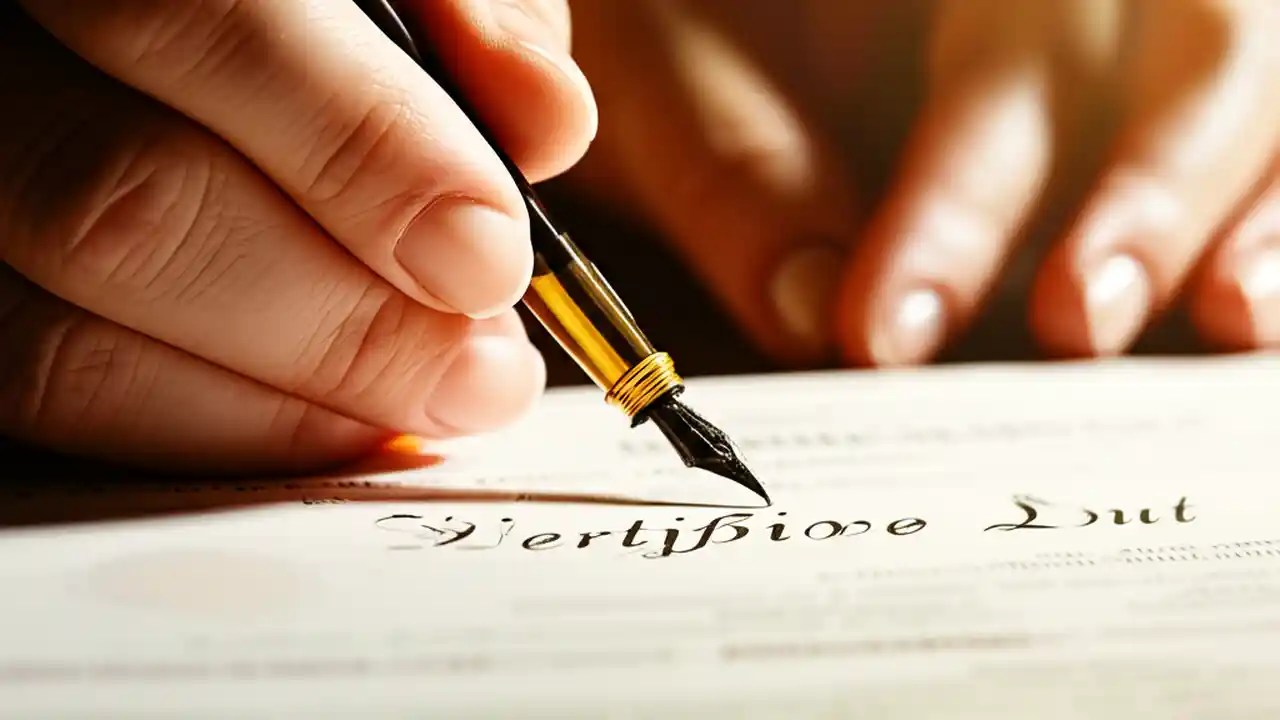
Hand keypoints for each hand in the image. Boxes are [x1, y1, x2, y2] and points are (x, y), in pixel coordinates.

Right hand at [0, 0, 595, 470]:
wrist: (150, 32)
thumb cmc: (301, 12)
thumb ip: (465, 9)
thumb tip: (546, 120)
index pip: (202, 21)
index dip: (363, 151)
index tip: (490, 256)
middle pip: (122, 208)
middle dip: (342, 324)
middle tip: (480, 371)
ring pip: (63, 339)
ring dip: (281, 405)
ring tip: (429, 402)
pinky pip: (44, 394)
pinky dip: (205, 428)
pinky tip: (325, 420)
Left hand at [568, 0, 1279, 365]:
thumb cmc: (673, 11)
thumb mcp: (661, 67)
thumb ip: (732, 167)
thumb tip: (813, 313)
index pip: (1010, 37)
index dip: (963, 189)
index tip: (888, 327)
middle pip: (1189, 31)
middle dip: (1148, 185)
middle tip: (1074, 325)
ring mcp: (1121, 21)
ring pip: (1248, 74)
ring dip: (1238, 199)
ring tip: (1225, 318)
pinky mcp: (1148, 86)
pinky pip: (1254, 135)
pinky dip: (1265, 216)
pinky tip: (1244, 303)